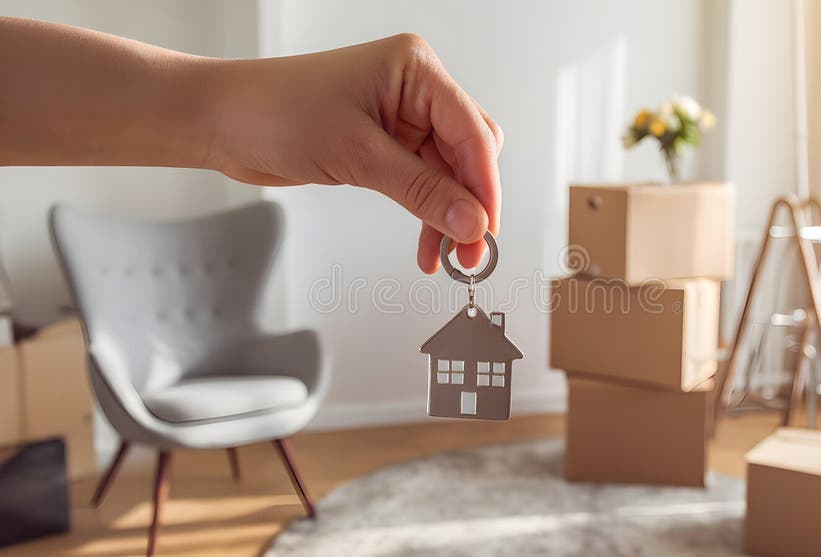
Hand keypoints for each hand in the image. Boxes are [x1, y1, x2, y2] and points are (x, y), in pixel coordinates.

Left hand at [205, 34, 502, 272]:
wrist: (221, 121)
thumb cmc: (274, 112)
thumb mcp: (357, 155)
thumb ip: (422, 190)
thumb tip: (471, 222)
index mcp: (415, 69)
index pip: (472, 130)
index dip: (484, 185)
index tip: (486, 229)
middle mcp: (414, 89)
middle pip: (468, 151)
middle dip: (471, 202)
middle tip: (470, 249)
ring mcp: (401, 116)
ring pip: (448, 172)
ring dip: (449, 214)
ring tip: (446, 256)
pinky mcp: (385, 142)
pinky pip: (423, 180)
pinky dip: (427, 211)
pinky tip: (428, 243)